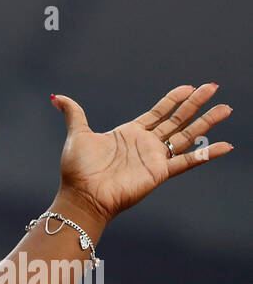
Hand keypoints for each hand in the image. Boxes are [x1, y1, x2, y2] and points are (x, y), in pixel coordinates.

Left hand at [52, 84, 232, 222]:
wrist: (81, 196)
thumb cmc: (77, 170)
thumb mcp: (77, 135)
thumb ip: (73, 113)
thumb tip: (56, 97)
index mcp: (129, 134)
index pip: (157, 113)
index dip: (173, 99)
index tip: (189, 86)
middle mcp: (145, 145)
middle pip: (177, 120)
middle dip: (195, 104)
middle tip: (213, 87)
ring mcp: (154, 158)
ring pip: (187, 136)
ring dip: (207, 122)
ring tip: (226, 108)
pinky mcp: (159, 173)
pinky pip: (187, 161)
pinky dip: (206, 154)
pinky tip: (225, 145)